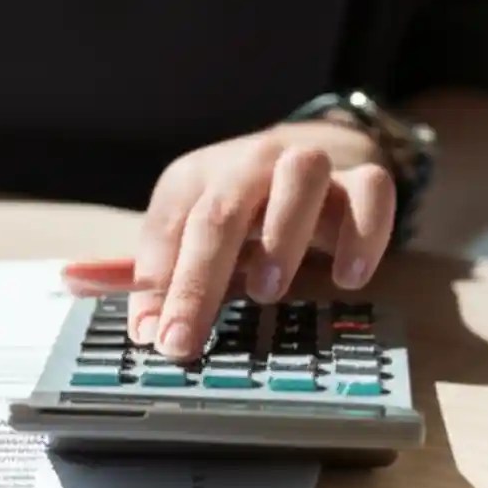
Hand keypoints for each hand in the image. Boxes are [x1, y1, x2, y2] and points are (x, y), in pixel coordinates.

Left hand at [126, 121, 395, 358]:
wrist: (313, 148)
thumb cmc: (241, 209)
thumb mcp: (189, 231)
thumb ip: (157, 272)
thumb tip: (115, 311)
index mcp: (195, 178)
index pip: (168, 228)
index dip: (156, 285)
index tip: (156, 339)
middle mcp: (248, 163)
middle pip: (221, 211)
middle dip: (199, 281)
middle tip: (186, 339)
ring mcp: (308, 164)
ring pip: (300, 177)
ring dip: (282, 235)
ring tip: (266, 293)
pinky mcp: (362, 177)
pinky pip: (372, 193)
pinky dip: (365, 233)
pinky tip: (349, 278)